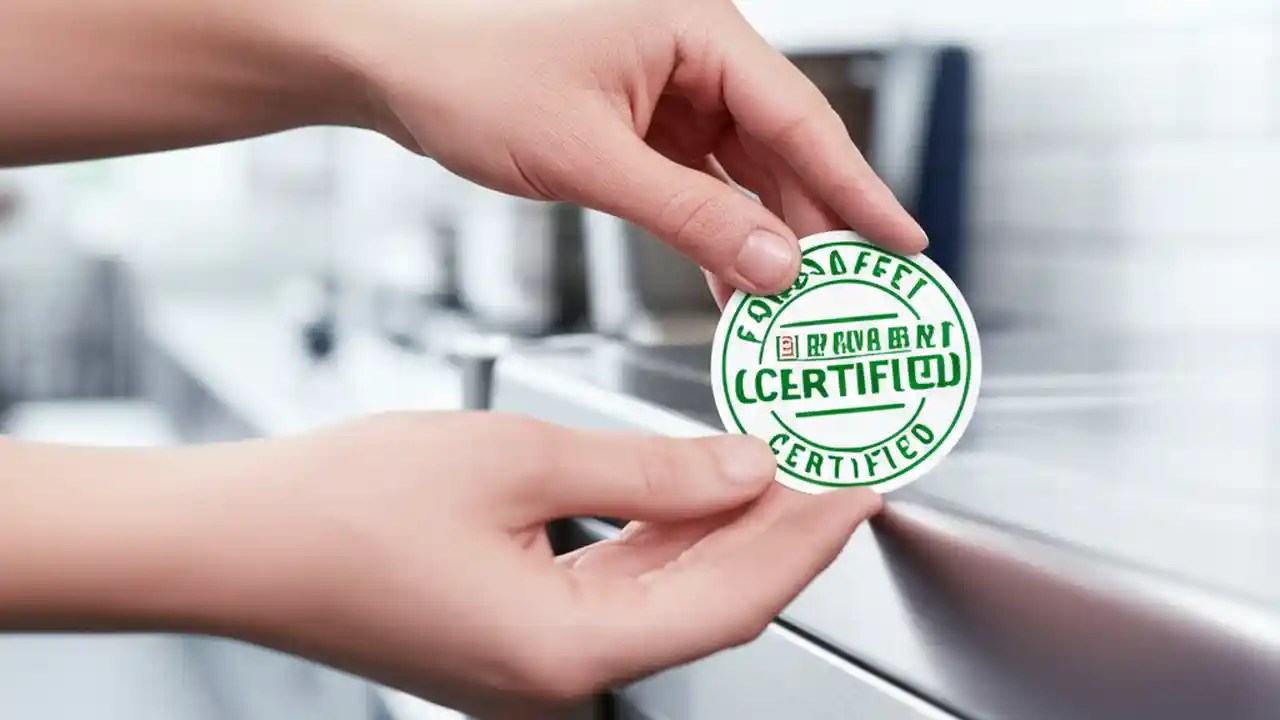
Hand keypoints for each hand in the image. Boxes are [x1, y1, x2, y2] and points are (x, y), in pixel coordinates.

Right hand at [175, 413, 880, 715]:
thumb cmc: (344, 505)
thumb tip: (744, 470)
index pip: (734, 596)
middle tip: (841, 460)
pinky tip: (700, 492)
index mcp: (566, 651)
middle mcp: (560, 679)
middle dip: (784, 529)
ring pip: (670, 596)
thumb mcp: (516, 459)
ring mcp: (537, 666)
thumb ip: (646, 471)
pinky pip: (620, 591)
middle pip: (712, 601)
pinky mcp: (516, 638)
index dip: (809, 534)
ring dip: (729, 531)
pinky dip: (667, 541)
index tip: (863, 479)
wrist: (238, 543)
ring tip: (787, 463)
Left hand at [343, 0, 924, 297]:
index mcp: (695, 27)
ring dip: (764, 238)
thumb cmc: (469, 72)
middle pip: (780, 146)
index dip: (858, 188)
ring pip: (742, 169)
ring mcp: (665, 82)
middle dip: (812, 227)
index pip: (802, 117)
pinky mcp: (639, 114)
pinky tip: (733, 284)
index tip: (903, 242)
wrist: (391, 60)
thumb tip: (774, 265)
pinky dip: (716, 230)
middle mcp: (692, 48)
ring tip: (793, 309)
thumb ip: (690, 218)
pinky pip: (698, 179)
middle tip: (851, 297)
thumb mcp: (589, 159)